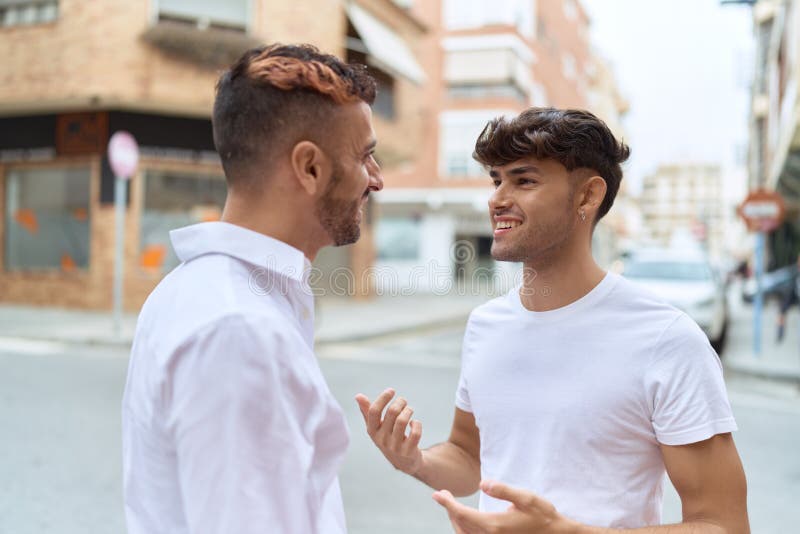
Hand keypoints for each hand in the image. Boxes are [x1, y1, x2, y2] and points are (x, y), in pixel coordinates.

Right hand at [355, 388, 423, 474]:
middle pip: (392, 413)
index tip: (391, 390)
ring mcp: (395, 447)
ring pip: (403, 421)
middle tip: (403, 401)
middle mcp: (382, 439)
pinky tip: (414, 423)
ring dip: (408, 411)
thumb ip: (367, 412)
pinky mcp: (408, 451)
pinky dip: (417, 424)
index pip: (374, 411)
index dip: (383, 398)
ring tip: (409, 410)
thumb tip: (358, 396)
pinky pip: (415, 433)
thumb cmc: (388, 438)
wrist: (403, 462)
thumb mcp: (376, 427)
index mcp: (372, 431)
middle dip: (400, 402)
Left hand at [432, 480, 579, 533]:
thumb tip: (482, 483)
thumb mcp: (526, 498)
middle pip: (459, 524)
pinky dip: (463, 529)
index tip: (436, 493)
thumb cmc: (543, 515)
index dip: (446, 502)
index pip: (461, 513)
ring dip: (454, 519)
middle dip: (449, 508)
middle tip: (443, 494)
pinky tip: (465, 520)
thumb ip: (503, 490)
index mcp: (494, 524)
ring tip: (452, 505)